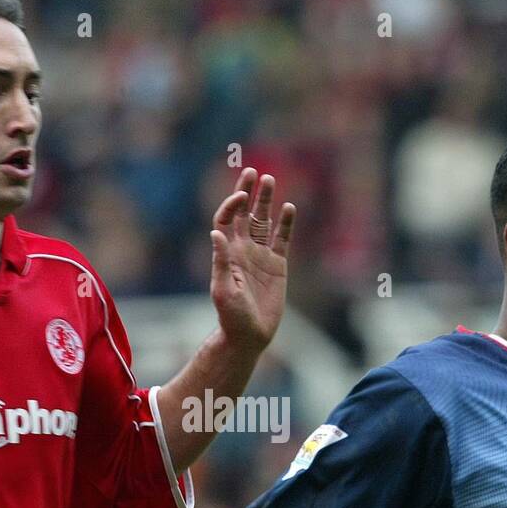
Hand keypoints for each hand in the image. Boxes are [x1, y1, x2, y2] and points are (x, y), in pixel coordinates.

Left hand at [209, 167, 295, 351]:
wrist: (250, 335)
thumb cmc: (231, 316)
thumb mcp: (223, 289)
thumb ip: (221, 261)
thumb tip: (217, 232)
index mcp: (228, 252)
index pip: (228, 220)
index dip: (232, 205)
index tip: (241, 196)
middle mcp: (244, 249)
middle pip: (246, 214)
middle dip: (248, 193)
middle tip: (253, 172)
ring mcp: (261, 256)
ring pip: (264, 221)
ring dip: (266, 202)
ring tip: (270, 180)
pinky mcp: (278, 265)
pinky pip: (282, 239)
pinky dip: (286, 224)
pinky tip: (289, 208)